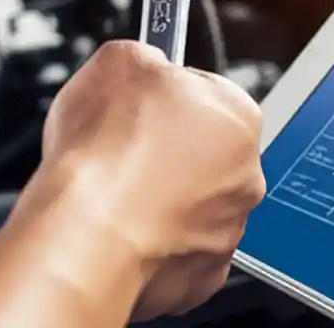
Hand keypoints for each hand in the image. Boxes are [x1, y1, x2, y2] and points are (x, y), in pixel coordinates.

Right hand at [31, 41, 265, 320]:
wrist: (87, 233)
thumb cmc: (105, 154)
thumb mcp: (116, 60)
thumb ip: (142, 56)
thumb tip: (141, 61)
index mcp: (237, 115)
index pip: (206, 93)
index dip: (162, 97)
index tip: (138, 103)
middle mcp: (245, 175)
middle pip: (202, 152)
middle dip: (165, 151)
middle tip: (120, 150)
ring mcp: (226, 230)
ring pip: (191, 205)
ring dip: (158, 198)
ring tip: (112, 193)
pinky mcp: (201, 277)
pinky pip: (176, 251)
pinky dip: (151, 242)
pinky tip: (120, 229)